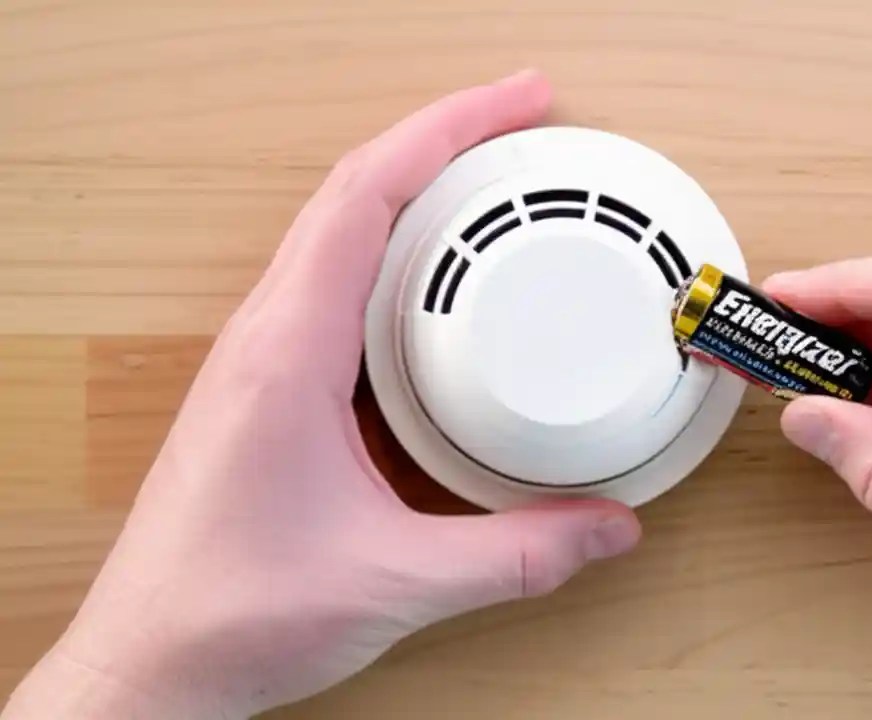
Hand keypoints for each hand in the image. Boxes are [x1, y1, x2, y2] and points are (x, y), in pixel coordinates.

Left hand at [2, 70, 640, 719]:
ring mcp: (266, 360)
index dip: (445, 131)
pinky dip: (398, 255)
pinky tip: (442, 284)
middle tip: (523, 124)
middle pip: (355, 193)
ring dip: (416, 192)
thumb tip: (607, 527)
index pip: (365, 198)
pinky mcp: (274, 389)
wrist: (150, 662)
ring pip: (341, 235)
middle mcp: (268, 339)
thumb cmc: (230, 612)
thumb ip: (515, 555)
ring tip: (491, 184)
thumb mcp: (395, 581)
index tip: (514, 102)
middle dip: (445, 141)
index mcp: (288, 353)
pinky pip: (339, 287)